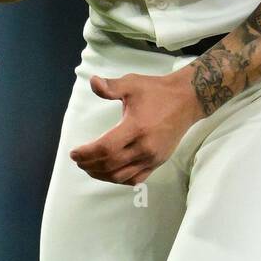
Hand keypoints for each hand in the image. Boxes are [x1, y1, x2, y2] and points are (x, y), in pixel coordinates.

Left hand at [70, 69, 204, 184]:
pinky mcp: (158, 162)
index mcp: (136, 127)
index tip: (74, 153)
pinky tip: (108, 173)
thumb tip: (92, 81)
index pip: (106, 147)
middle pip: (110, 164)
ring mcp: (152, 157)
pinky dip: (118, 179)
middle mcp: (145, 146)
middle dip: (90, 164)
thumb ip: (111, 86)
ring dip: (101, 175)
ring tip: (89, 167)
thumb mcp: (133, 83)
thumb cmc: (157, 91)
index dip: (87, 153)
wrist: (187, 100)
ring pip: (121, 176)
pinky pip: (135, 179)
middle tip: (78, 160)